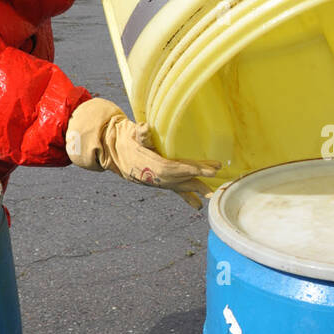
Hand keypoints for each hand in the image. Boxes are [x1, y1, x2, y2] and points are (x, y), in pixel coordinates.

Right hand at [66, 98, 220, 207]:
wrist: (117, 153)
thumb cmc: (126, 140)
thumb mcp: (130, 134)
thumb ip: (139, 133)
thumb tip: (144, 127)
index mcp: (151, 165)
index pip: (173, 168)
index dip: (190, 170)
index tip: (205, 169)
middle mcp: (157, 177)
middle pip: (181, 177)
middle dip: (199, 175)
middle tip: (216, 171)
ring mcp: (161, 181)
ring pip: (182, 186)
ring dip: (198, 189)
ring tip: (212, 194)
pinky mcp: (163, 182)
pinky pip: (177, 192)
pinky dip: (188, 198)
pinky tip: (199, 206)